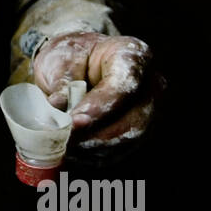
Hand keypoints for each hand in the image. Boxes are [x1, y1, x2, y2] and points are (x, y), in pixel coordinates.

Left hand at [33, 31, 165, 158]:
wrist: (80, 61)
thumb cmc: (72, 55)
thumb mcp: (61, 58)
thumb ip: (62, 81)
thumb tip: (59, 107)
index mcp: (133, 55)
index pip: (124, 85)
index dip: (99, 107)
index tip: (72, 120)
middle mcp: (150, 85)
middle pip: (133, 119)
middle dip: (95, 135)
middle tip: (64, 141)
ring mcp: (149, 111)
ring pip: (129, 139)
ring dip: (94, 149)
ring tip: (63, 147)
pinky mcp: (139, 132)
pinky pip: (121, 151)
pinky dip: (95, 156)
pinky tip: (72, 153)